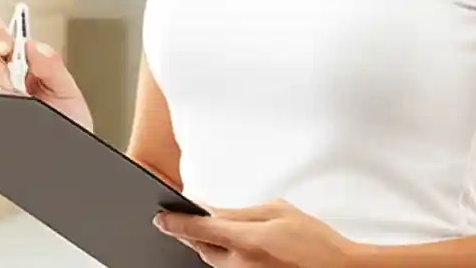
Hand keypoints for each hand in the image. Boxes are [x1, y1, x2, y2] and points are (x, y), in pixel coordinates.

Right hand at [0, 14, 94, 131]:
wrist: (66, 155)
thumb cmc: (68, 120)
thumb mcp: (67, 91)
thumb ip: (53, 66)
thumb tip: (34, 46)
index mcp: (23, 59)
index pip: (0, 33)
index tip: (7, 47)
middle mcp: (4, 74)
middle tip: (7, 73)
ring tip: (15, 95)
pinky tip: (4, 106)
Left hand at [154, 200, 356, 267]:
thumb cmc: (315, 242)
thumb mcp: (278, 212)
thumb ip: (241, 212)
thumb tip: (214, 211)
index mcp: (247, 241)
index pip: (198, 230)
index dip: (175, 223)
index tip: (160, 218)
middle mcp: (241, 266)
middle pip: (203, 249)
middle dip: (193, 235)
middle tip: (184, 222)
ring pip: (216, 262)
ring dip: (212, 248)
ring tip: (220, 234)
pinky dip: (228, 260)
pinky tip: (237, 250)